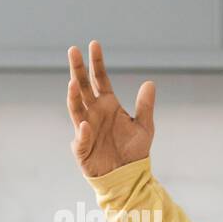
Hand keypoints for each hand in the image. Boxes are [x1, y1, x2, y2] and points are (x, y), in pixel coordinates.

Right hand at [66, 39, 154, 177]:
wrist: (128, 176)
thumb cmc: (135, 151)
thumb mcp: (144, 127)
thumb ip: (145, 106)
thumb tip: (150, 83)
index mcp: (108, 105)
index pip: (99, 79)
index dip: (96, 62)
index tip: (94, 44)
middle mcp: (94, 113)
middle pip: (83, 87)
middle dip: (77, 69)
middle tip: (73, 50)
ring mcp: (86, 129)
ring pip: (76, 108)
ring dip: (73, 96)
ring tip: (72, 82)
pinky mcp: (82, 149)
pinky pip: (80, 139)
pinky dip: (82, 132)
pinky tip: (85, 125)